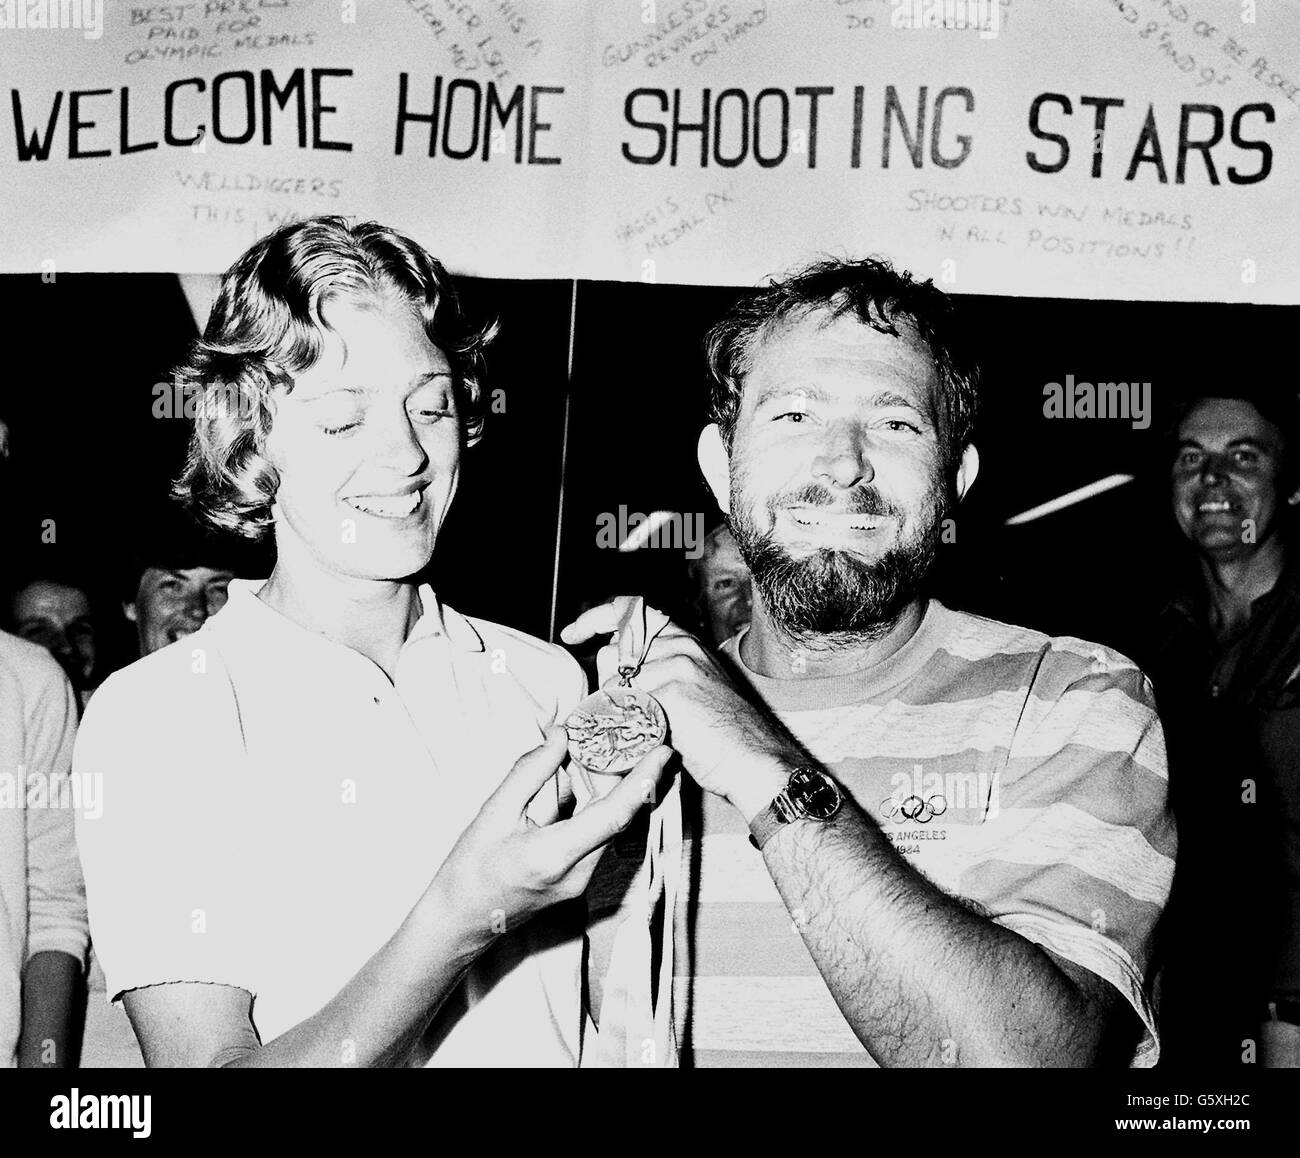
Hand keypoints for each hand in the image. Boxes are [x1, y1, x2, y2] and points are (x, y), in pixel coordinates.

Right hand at [431, 728, 670, 947]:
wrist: (461, 921)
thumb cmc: (470, 869)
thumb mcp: (493, 813)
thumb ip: (530, 772)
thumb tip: (563, 736)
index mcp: (554, 856)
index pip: (613, 815)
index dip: (641, 781)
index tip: (663, 751)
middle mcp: (578, 873)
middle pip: (617, 815)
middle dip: (623, 773)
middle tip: (623, 735)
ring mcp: (583, 881)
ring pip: (608, 823)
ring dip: (603, 787)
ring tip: (590, 751)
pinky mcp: (581, 879)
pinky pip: (596, 833)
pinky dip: (591, 804)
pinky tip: (573, 781)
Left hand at [561, 597, 793, 817]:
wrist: (753, 759)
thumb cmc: (720, 733)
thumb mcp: (691, 689)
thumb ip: (655, 671)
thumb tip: (611, 669)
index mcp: (684, 641)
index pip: (629, 612)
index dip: (595, 619)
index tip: (572, 633)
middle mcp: (680, 646)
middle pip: (612, 652)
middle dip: (606, 684)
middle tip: (623, 713)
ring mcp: (678, 665)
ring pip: (614, 682)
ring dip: (617, 711)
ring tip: (646, 732)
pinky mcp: (674, 690)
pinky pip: (626, 704)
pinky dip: (628, 726)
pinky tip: (650, 739)